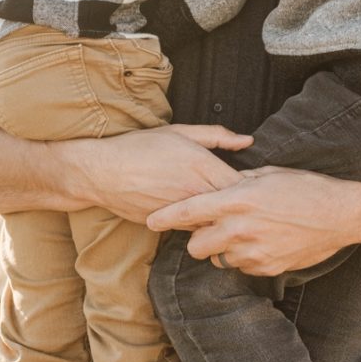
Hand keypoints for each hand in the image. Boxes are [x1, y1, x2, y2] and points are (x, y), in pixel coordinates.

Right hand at [74, 123, 249, 222]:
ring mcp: (182, 212)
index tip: (258, 186)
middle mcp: (195, 191)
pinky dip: (202, 225)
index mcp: (202, 166)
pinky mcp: (169, 226)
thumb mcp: (179, 132)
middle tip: (251, 204)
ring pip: (215, 222)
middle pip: (233, 208)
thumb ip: (217, 136)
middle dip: (243, 207)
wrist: (102, 173)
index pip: (243, 185)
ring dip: (222, 218)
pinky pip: (194, 229)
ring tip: (230, 213)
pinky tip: (203, 217)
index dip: (255, 188)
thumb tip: (247, 140)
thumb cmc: (140, 148)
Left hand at [148, 165, 360, 273]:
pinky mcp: (267, 267)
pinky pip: (242, 267)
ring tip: (245, 234)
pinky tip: (263, 243)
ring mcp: (254, 252)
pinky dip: (245, 258)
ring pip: (219, 259)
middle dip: (198, 239)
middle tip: (210, 229)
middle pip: (196, 245)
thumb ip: (237, 183)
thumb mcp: (268, 174)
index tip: (150, 221)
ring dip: (224, 249)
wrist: (340, 214)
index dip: (165, 218)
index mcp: (237, 200)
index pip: (189, 211)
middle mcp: (240, 228)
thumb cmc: (305, 187)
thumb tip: (218, 187)